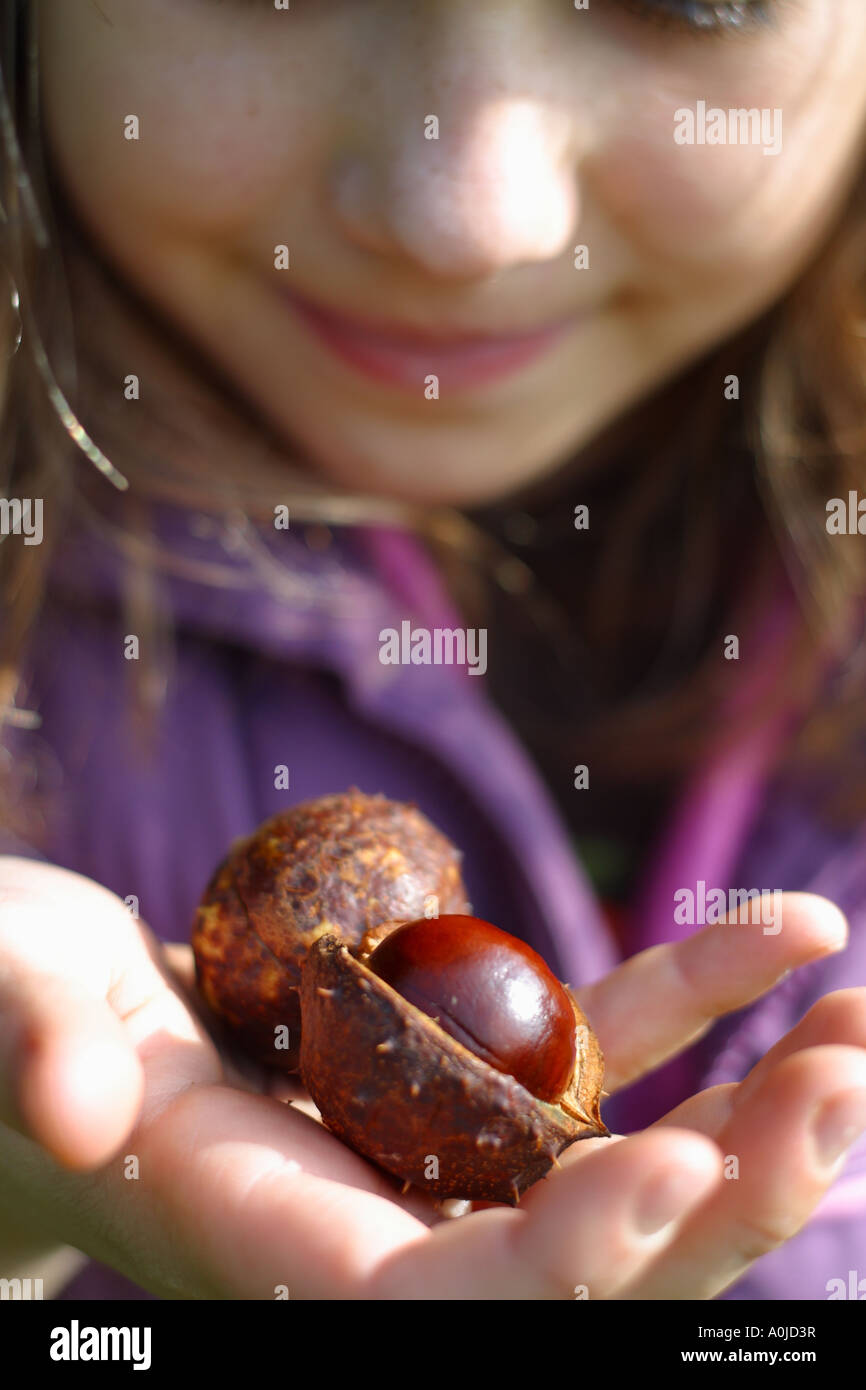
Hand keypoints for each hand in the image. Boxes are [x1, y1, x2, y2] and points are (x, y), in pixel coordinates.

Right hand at [1, 861, 862, 1299]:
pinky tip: (782, 935)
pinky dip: (692, 1003)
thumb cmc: (2, 1002)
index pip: (436, 1299)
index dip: (562, 1263)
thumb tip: (69, 1106)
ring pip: (622, 1155)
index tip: (677, 1175)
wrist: (44, 1003)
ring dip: (756, 1099)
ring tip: (865, 1020)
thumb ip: (35, 1048)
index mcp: (266, 1240)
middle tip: (848, 1093)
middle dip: (722, 1196)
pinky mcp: (459, 1067)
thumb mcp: (6, 1006)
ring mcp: (434, 1147)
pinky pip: (595, 1049)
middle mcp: (375, 1219)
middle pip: (579, 1256)